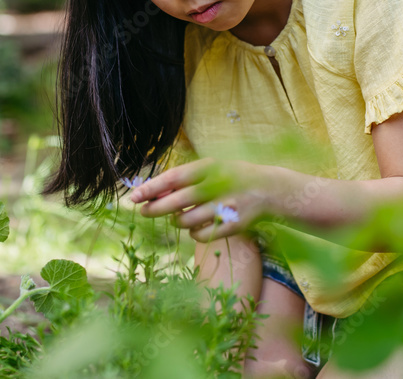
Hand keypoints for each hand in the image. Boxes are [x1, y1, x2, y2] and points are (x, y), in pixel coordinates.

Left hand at [130, 158, 270, 241]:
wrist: (269, 190)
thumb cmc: (232, 177)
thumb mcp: (212, 169)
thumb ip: (185, 178)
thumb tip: (153, 193)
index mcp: (209, 168)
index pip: (174, 178)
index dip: (151, 188)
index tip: (134, 196)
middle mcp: (217, 186)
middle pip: (177, 201)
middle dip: (154, 209)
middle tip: (143, 212)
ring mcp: (225, 207)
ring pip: (185, 221)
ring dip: (176, 220)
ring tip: (179, 216)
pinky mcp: (231, 226)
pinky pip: (199, 235)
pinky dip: (193, 232)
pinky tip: (196, 225)